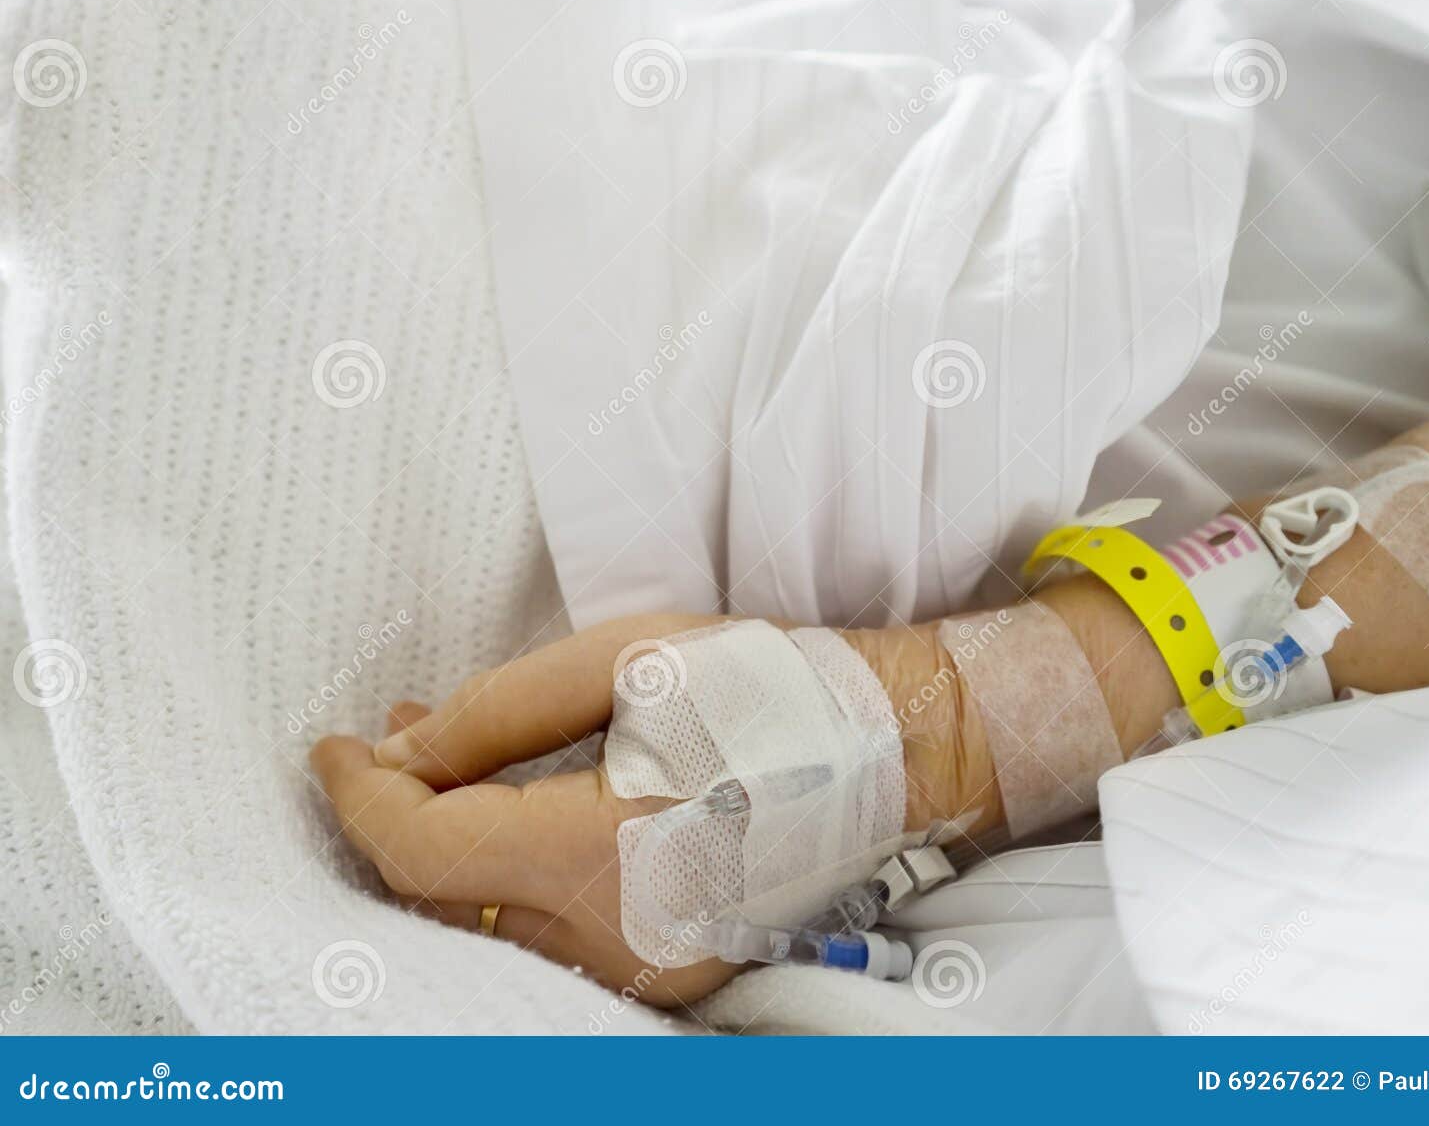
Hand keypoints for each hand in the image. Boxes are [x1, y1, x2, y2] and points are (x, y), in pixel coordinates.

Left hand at [310, 612, 1004, 1005]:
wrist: (889, 748)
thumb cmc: (767, 686)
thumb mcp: (627, 660)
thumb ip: (497, 713)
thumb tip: (400, 755)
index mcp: (605, 849)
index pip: (426, 849)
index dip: (362, 797)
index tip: (333, 748)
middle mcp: (618, 935)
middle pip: (444, 901)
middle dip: (397, 820)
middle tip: (390, 743)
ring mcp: (645, 969)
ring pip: (488, 929)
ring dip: (446, 855)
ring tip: (444, 770)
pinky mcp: (666, 973)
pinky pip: (546, 941)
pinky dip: (505, 887)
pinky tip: (507, 819)